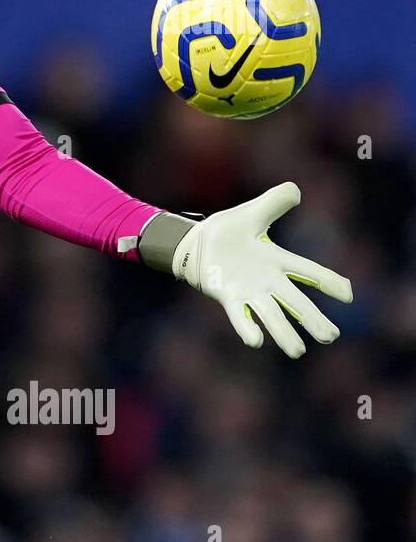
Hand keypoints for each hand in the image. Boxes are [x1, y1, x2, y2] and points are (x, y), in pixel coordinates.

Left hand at [172, 181, 352, 357]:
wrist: (194, 243)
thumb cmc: (226, 230)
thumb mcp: (252, 213)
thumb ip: (274, 202)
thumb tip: (295, 190)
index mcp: (276, 259)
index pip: (308, 271)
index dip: (328, 282)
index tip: (348, 295)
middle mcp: (266, 280)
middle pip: (295, 301)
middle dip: (312, 319)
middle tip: (329, 337)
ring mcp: (248, 291)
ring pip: (271, 314)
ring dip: (283, 332)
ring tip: (296, 351)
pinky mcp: (228, 297)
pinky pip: (239, 315)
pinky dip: (247, 328)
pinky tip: (255, 342)